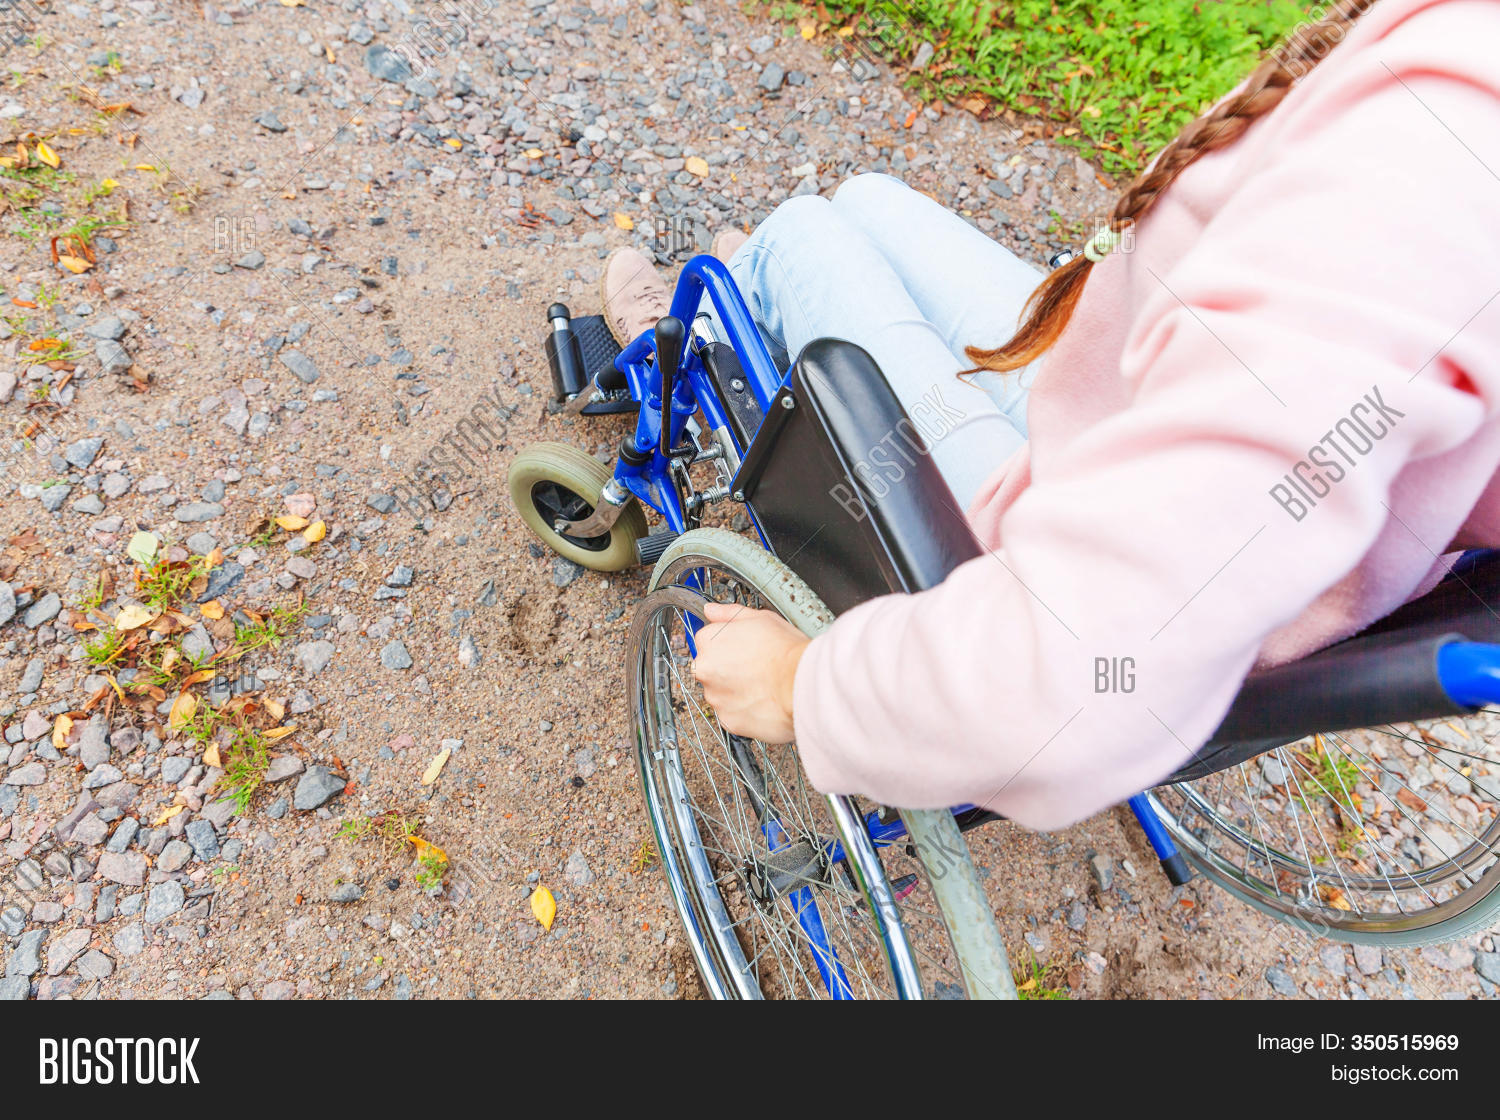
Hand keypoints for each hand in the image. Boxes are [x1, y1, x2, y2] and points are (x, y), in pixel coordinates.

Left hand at [692, 601, 809, 743]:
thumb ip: (729, 614)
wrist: (802, 684)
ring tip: (763, 685)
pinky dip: (745, 710)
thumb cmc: (785, 651)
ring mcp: (715, 697)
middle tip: (756, 667)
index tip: (744, 649)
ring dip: (736, 691)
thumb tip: (711, 610)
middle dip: (729, 670)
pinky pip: (733, 714)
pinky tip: (764, 700)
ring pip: (721, 693)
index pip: (707, 641)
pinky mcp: (728, 721)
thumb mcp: (760, 618)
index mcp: (709, 642)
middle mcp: (705, 670)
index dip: (729, 645)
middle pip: (712, 669)